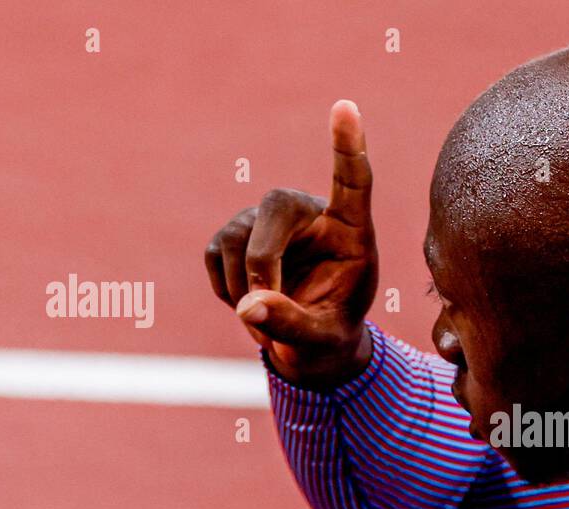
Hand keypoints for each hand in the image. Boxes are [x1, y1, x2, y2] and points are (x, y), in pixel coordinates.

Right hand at [204, 100, 378, 388]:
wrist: (308, 342)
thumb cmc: (329, 332)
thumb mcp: (322, 340)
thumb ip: (293, 325)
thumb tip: (247, 307)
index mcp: (350, 231)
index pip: (352, 182)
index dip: (348, 146)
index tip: (345, 107)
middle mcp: (309, 214)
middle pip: (275, 207)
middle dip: (262, 259)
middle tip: (261, 310)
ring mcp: (268, 220)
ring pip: (237, 237)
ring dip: (242, 287)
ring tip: (266, 324)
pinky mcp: (235, 234)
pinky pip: (215, 254)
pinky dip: (225, 289)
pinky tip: (249, 303)